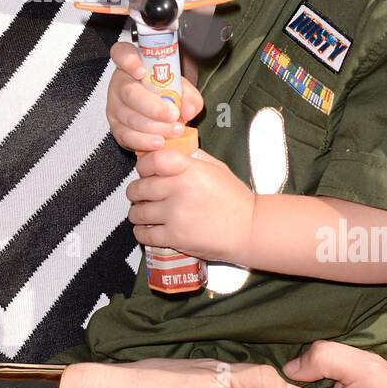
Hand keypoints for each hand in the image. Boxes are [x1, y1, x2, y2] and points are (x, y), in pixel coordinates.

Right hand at [106, 41, 203, 151]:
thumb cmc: (166, 92)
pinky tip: (159, 142)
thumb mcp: (180, 86)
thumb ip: (188, 95)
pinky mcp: (116, 128)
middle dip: (153, 106)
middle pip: (129, 92)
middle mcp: (119, 83)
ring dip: (154, 127)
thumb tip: (188, 110)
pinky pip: (127, 136)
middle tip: (173, 114)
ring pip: (130, 117)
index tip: (142, 71)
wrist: (158, 112)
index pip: (122, 53)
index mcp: (132, 63)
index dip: (129, 61)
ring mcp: (115, 106)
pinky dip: (144, 141)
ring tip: (174, 130)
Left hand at [128, 146, 253, 264]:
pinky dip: (142, 232)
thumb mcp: (216, 168)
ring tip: (144, 213)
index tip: (145, 173)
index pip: (152, 161)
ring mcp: (176, 214)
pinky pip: (144, 234)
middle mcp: (179, 189)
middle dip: (136, 193)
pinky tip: (147, 229)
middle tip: (141, 196)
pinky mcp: (175, 238)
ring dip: (137, 213)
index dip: (143, 167)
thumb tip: (167, 150)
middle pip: (138, 188)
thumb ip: (191, 158)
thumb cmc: (234, 198)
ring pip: (137, 213)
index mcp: (189, 169)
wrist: (250, 229)